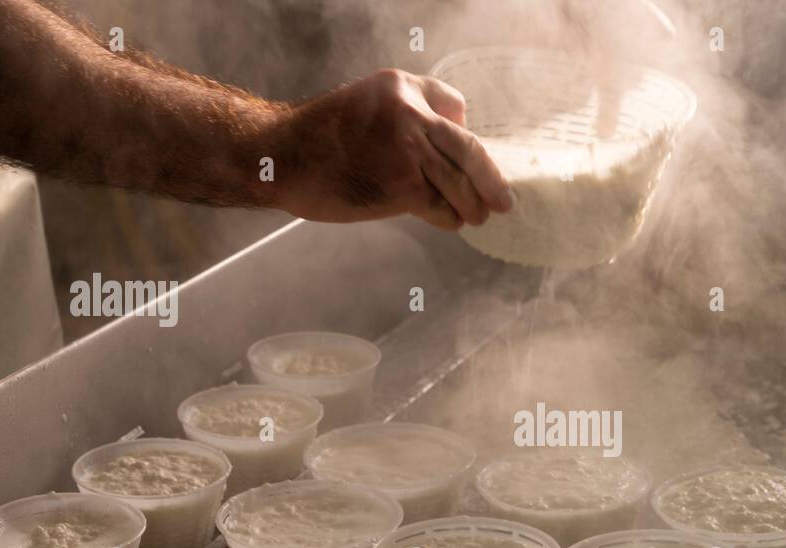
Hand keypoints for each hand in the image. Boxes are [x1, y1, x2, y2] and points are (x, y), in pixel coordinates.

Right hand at [271, 69, 512, 229]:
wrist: (280, 159)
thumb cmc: (320, 140)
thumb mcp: (365, 105)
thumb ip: (404, 118)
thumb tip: (447, 149)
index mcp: (402, 86)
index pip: (455, 107)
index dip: (464, 137)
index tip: (469, 160)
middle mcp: (410, 112)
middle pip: (469, 149)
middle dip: (492, 179)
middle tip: (505, 199)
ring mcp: (408, 150)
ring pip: (459, 183)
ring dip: (474, 205)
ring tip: (478, 216)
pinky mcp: (403, 187)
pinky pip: (441, 207)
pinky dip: (449, 218)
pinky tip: (450, 222)